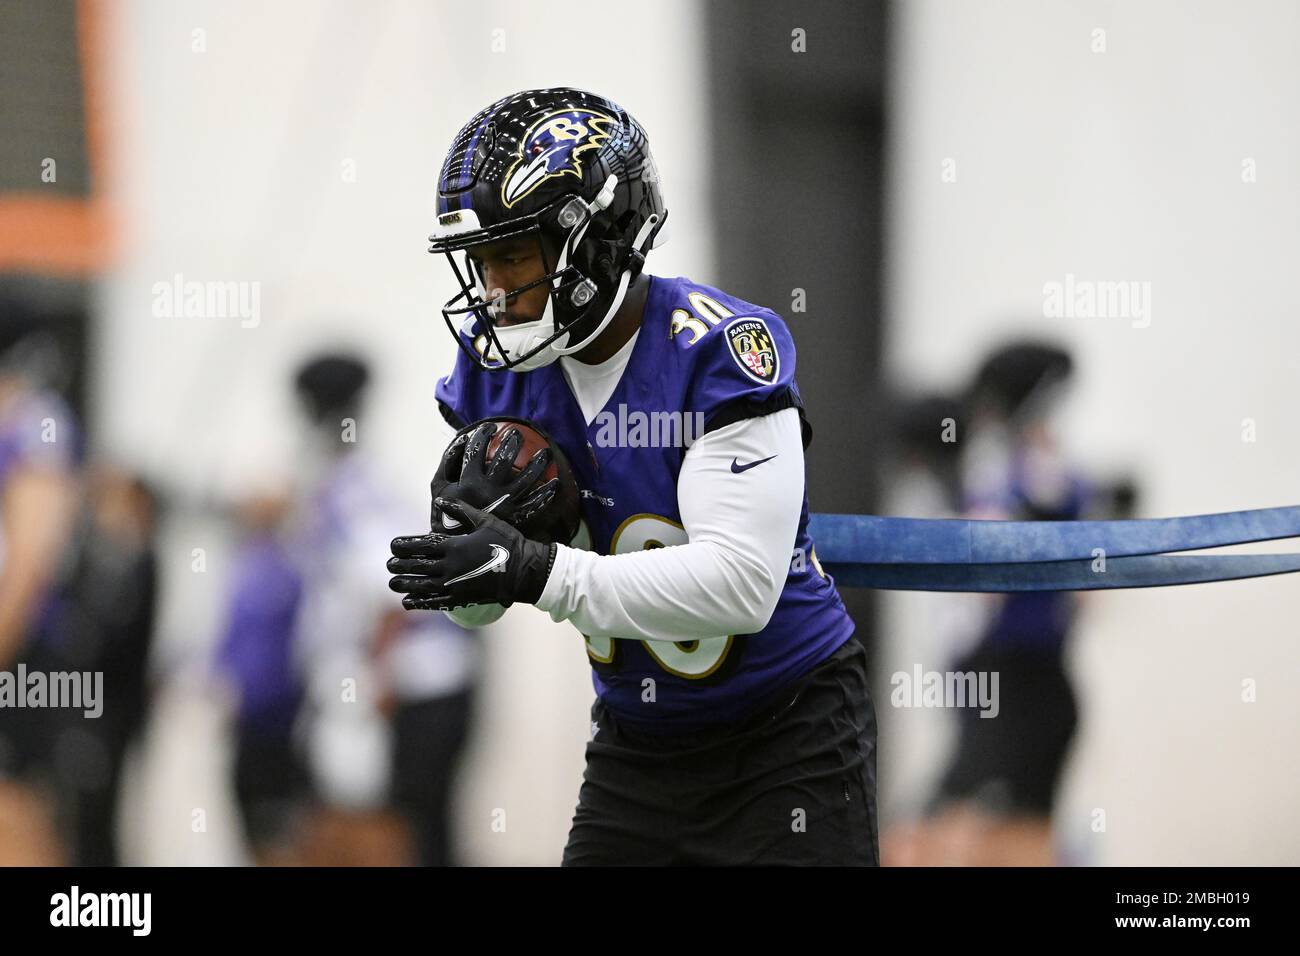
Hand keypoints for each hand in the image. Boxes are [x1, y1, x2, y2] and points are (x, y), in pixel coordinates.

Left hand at [389, 498, 555, 610]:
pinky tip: (408, 603)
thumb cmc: (507, 542)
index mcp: (455, 546)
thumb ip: (461, 511)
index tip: (392, 546)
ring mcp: (455, 584)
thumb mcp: (486, 520)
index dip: (405, 546)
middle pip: (418, 566)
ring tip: (392, 584)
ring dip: (406, 584)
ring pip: (423, 585)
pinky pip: (436, 602)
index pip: (422, 545)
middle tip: (388, 565)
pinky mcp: (463, 597)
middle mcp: (451, 566)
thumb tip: (439, 502)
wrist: (525, 570)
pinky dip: (421, 603)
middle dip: (401, 565)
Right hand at [431, 421, 557, 532]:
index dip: (482, 434)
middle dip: (511, 442)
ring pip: (526, 480)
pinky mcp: (513, 517)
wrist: (457, 543)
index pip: (476, 450)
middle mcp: (488, 491)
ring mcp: (503, 504)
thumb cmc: (446, 512)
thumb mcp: (438, 486)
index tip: (489, 427)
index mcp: (469, 482)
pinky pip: (533, 504)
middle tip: (516, 434)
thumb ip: (448, 461)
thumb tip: (462, 439)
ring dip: (537, 464)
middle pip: (503, 460)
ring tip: (545, 453)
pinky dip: (545, 494)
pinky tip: (554, 483)